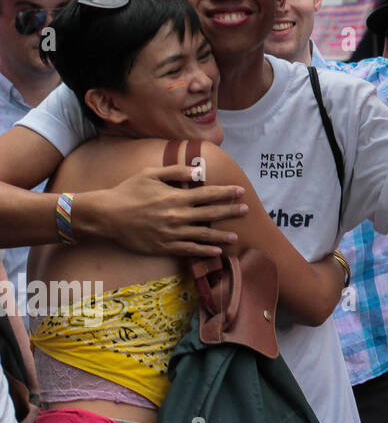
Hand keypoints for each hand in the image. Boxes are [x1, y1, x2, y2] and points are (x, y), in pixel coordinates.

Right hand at [84, 165, 247, 257]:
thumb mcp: (151, 174)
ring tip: (236, 237)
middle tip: (246, 210)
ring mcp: (171, 233)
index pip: (209, 194)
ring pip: (203, 235)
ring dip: (221, 236)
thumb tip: (200, 171)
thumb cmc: (128, 191)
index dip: (227, 193)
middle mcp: (177, 216)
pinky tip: (216, 252)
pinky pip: (189, 249)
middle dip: (230, 211)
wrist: (106, 215)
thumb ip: (177, 171)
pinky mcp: (164, 246)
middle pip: (211, 214)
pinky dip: (204, 251)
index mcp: (176, 197)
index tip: (240, 192)